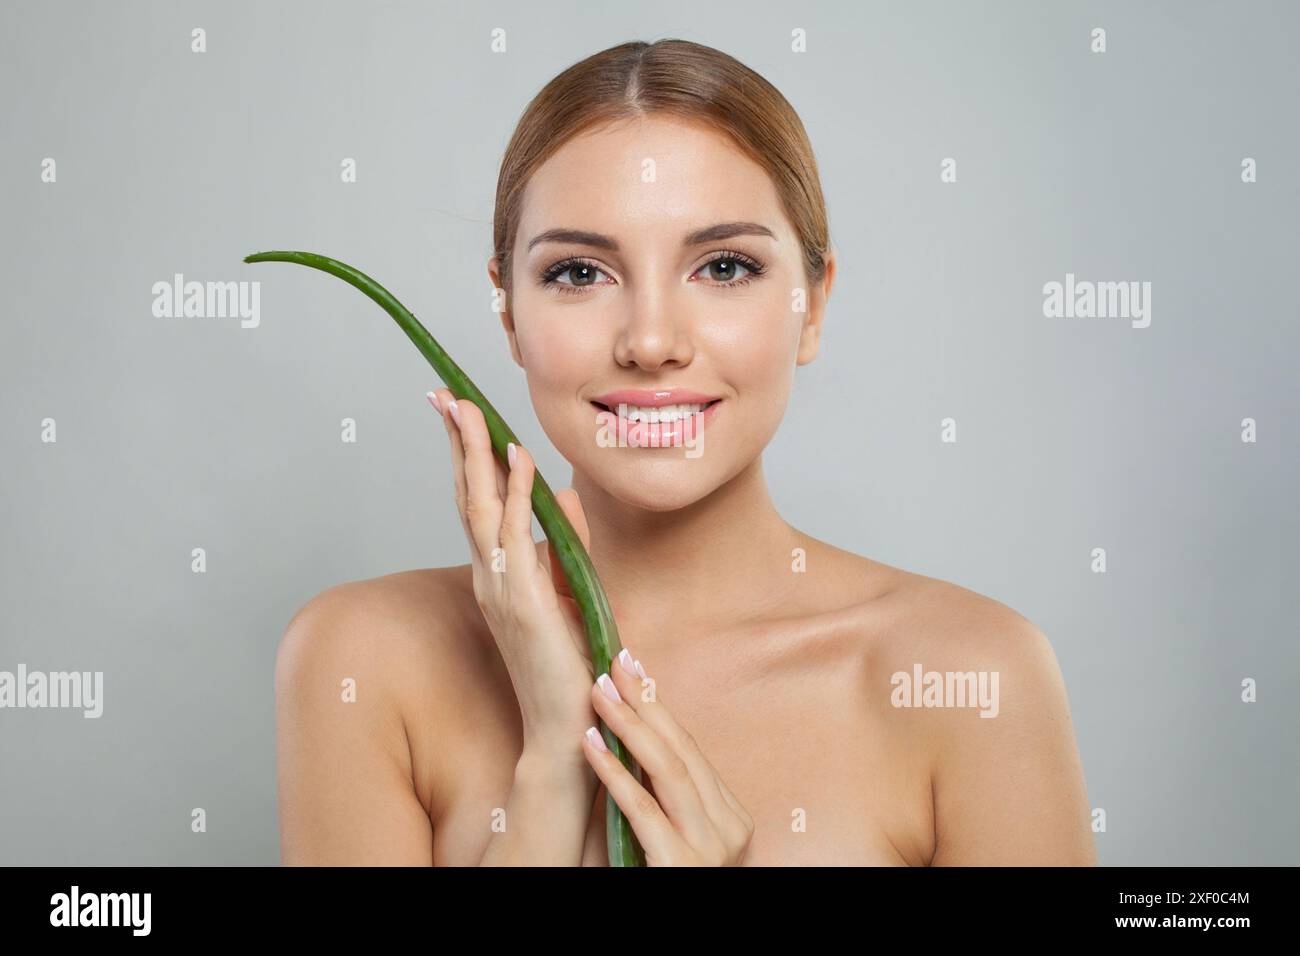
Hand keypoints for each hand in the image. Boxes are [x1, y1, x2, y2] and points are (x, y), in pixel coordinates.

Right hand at [427, 388, 598, 754]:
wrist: (565, 724)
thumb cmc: (567, 661)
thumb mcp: (568, 589)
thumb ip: (563, 543)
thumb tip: (559, 497)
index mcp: (496, 572)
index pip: (477, 502)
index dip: (466, 455)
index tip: (457, 411)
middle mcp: (489, 575)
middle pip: (468, 495)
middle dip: (457, 442)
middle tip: (445, 394)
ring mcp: (501, 588)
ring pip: (481, 507)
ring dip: (475, 454)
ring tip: (468, 408)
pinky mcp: (523, 602)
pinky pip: (516, 537)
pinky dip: (515, 493)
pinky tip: (516, 458)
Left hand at [581, 648, 754, 865]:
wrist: (678, 937)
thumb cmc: (666, 880)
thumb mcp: (676, 834)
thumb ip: (665, 796)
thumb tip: (635, 731)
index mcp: (731, 816)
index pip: (690, 750)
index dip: (659, 706)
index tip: (633, 666)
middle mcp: (730, 829)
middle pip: (680, 752)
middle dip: (643, 703)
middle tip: (612, 665)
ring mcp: (710, 850)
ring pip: (666, 772)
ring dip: (627, 726)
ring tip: (598, 693)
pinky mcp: (681, 866)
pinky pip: (644, 811)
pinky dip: (615, 773)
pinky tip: (591, 746)